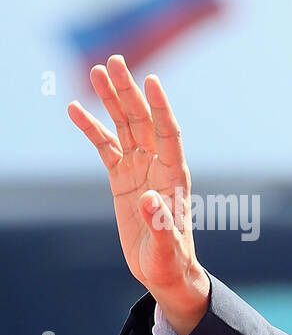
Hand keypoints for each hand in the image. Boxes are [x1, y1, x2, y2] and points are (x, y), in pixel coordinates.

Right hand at [67, 54, 209, 334]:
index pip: (168, 134)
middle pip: (143, 122)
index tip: (152, 81)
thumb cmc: (170, 262)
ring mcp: (139, 170)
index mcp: (174, 179)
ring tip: (96, 71)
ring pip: (124, 127)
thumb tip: (149, 199)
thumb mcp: (166, 248)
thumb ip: (159, 224)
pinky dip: (91, 128)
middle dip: (130, 92)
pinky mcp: (122, 180)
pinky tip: (74, 108)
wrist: (164, 273)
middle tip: (115, 61)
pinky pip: (105, 147)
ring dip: (111, 100)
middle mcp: (158, 168)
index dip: (161, 108)